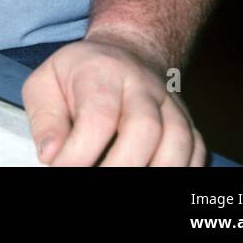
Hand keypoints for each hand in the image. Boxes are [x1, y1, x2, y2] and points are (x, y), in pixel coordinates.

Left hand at [21, 33, 206, 165]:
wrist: (124, 53)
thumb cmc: (77, 76)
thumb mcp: (45, 84)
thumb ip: (46, 119)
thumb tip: (51, 154)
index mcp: (102, 71)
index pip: (98, 114)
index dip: (81, 149)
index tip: (62, 168)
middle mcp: (142, 86)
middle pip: (145, 128)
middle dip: (122, 165)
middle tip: (95, 183)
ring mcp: (171, 104)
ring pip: (179, 140)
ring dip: (157, 170)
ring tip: (130, 189)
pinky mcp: (188, 123)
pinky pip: (196, 150)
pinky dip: (184, 170)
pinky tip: (159, 180)